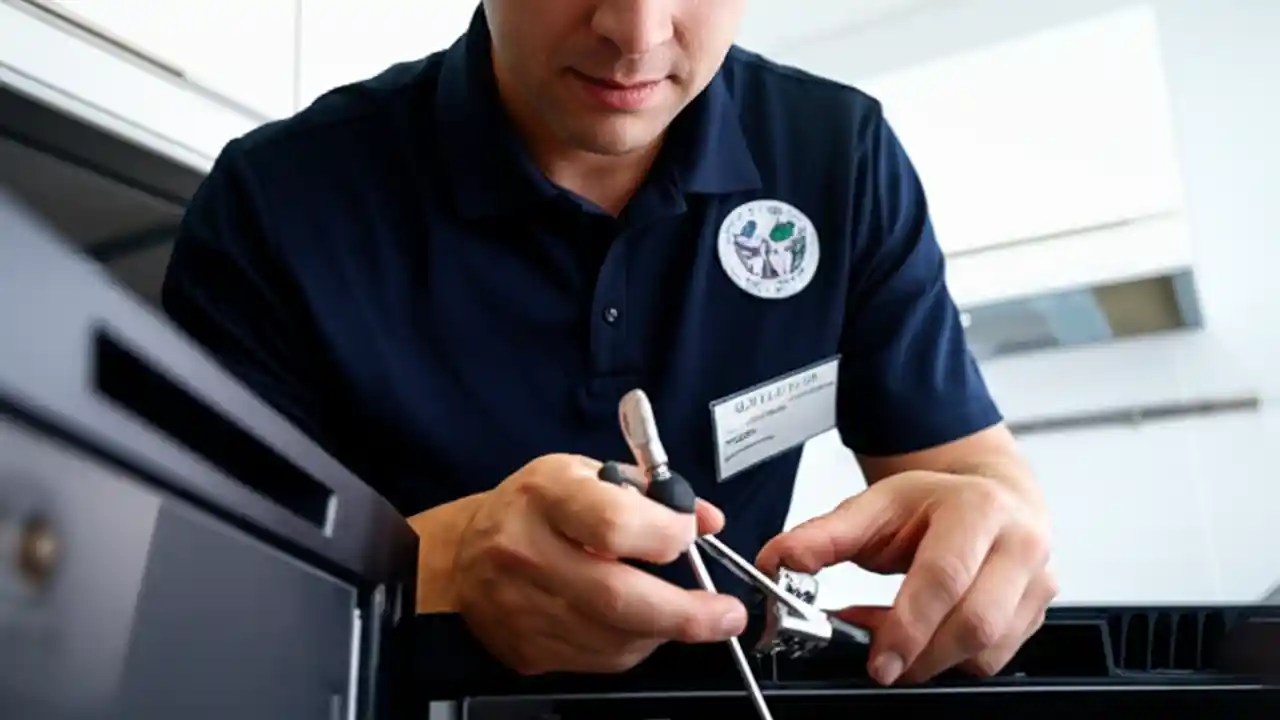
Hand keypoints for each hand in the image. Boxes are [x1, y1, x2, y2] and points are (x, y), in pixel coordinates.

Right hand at [453, 453, 747, 674]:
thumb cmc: (535, 508)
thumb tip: (707, 521)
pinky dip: (633, 645)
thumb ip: (650, 493)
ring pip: (613, 637)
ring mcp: (522, 607)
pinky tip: (639, 625)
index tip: (686, 537)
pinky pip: (598, 660)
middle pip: (616, 595)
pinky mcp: (525, 649)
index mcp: (546, 495)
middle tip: (725, 615)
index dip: (663, 535)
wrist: (461, 555)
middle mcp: (527, 551)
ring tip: (681, 614)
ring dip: (662, 631)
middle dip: (684, 612)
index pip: (612, 523)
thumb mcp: (586, 474)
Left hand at [756, 470, 1056, 685]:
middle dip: (922, 655)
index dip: (908, 625)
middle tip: (882, 663)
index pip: (945, 577)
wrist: (990, 494)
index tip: (877, 658)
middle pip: (976, 622)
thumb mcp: (876, 504)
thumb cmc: (935, 501)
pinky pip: (996, 657)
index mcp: (978, 509)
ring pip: (990, 650)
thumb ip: (825, 534)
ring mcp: (1037, 581)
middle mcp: (1019, 544)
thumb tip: (779, 559)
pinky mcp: (1039, 613)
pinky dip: (953, 659)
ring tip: (898, 637)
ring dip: (935, 658)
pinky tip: (926, 637)